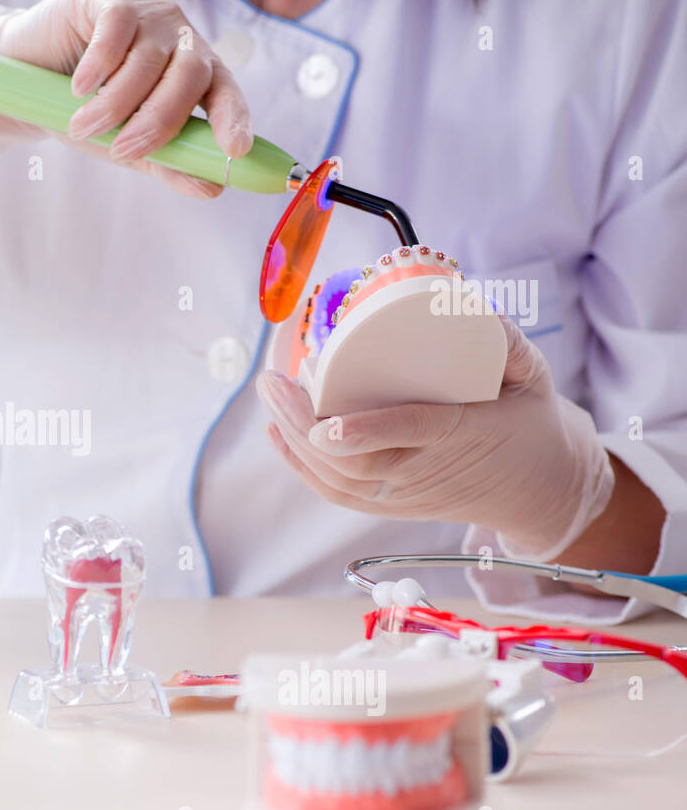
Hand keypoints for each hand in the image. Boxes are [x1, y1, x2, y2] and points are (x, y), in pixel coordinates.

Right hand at [0, 0, 253, 197]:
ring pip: (148, 60)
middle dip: (158, 121)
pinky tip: (79, 86)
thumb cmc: (84, 110)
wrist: (28, 77)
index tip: (234, 150)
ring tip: (82, 126)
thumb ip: (168, 164)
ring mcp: (148, 16)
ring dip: (114, 103)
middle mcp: (178, 41)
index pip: (226, 93)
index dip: (234, 118)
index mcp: (194, 76)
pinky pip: (117, 29)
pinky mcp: (111, 0)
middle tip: (121, 150)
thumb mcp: (127, 146)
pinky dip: (99, 64)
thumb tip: (212, 188)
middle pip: (189, 77)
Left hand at [256, 314, 615, 560]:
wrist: (539, 490)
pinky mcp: (389, 504)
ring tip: (269, 395)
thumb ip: (507, 341)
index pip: (409, 434)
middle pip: (350, 461)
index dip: (365, 432)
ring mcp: (402, 494)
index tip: (323, 423)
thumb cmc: (529, 424)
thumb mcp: (534, 378)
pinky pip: (335, 491)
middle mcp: (423, 472)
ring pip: (335, 478)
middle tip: (272, 381)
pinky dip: (300, 465)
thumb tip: (470, 305)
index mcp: (460, 437)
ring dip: (292, 439)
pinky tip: (276, 433)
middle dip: (301, 424)